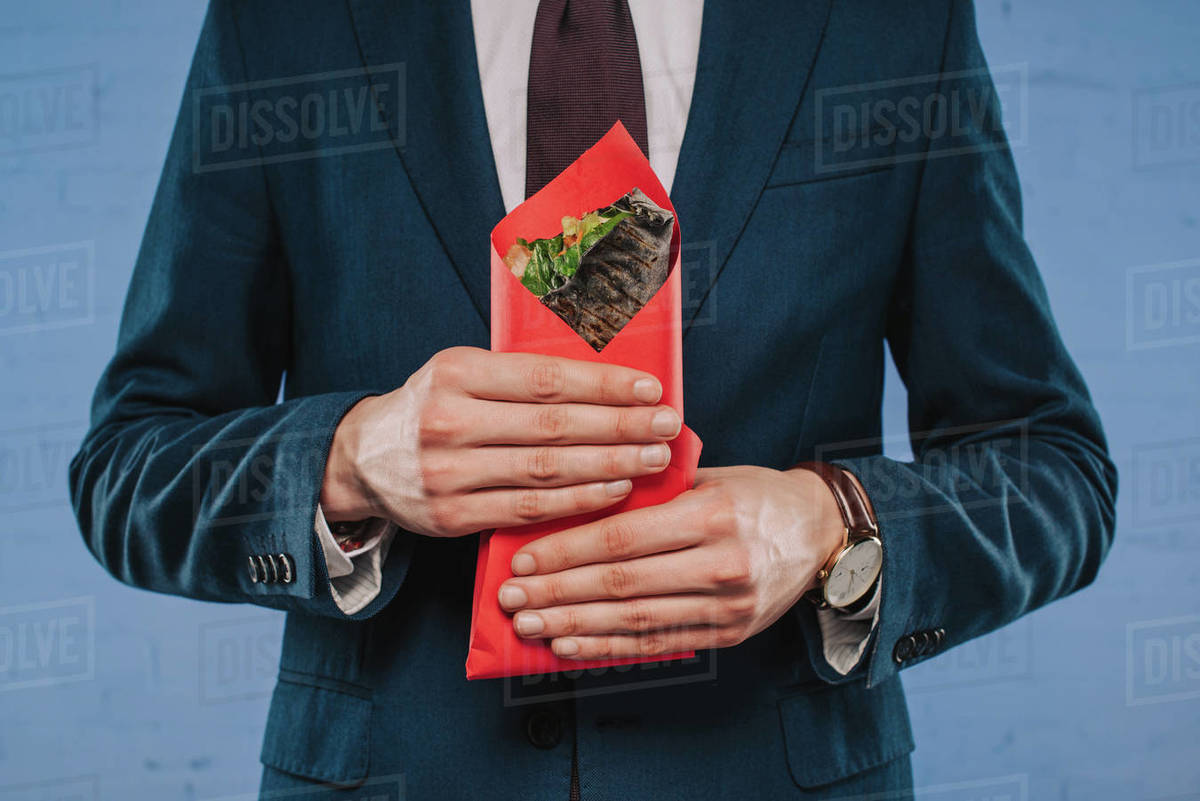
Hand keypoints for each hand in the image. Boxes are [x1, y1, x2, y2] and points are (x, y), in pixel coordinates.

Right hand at [319, 347, 681, 536]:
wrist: (361, 458)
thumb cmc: (433, 406)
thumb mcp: (462, 373)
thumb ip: (521, 378)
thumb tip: (610, 383)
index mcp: (456, 373)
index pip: (546, 380)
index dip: (604, 385)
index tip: (651, 389)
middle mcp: (449, 422)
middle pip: (553, 426)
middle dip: (621, 426)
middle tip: (667, 425)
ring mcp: (449, 474)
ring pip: (547, 472)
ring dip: (610, 465)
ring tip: (654, 458)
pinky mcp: (452, 517)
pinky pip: (529, 510)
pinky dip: (578, 500)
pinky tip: (615, 489)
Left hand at [496, 465, 848, 658]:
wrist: (819, 532)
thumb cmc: (753, 496)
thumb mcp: (708, 476)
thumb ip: (650, 490)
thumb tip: (573, 502)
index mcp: (712, 514)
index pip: (622, 537)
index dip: (566, 552)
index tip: (523, 560)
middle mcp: (722, 563)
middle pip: (621, 584)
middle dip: (557, 593)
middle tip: (511, 600)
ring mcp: (729, 605)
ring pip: (636, 620)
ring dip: (574, 624)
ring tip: (529, 626)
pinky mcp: (730, 633)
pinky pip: (660, 644)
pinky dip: (611, 646)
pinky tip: (572, 644)